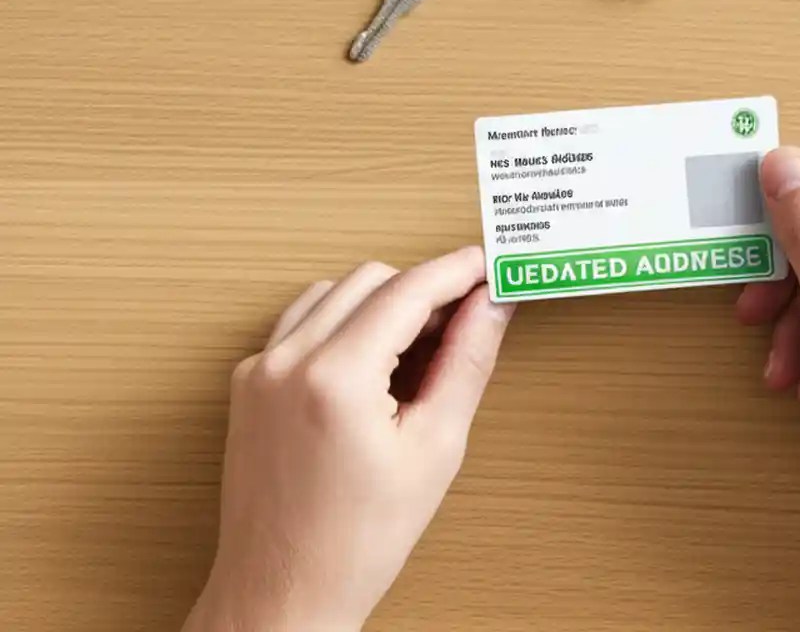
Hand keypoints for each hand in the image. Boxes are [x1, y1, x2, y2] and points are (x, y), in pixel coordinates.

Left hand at [184, 247, 513, 631]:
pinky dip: (344, 324)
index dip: (458, 271)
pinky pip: (301, 323)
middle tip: (467, 320)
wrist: (283, 593)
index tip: (489, 267)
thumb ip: (467, 363)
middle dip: (423, 290)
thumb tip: (492, 308)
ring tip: (422, 350)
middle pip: (370, 279)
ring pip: (333, 293)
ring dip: (382, 303)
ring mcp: (259, 370)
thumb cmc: (355, 542)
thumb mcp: (434, 449)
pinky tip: (376, 364)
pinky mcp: (248, 384)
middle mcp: (286, 362)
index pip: (409, 289)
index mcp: (335, 378)